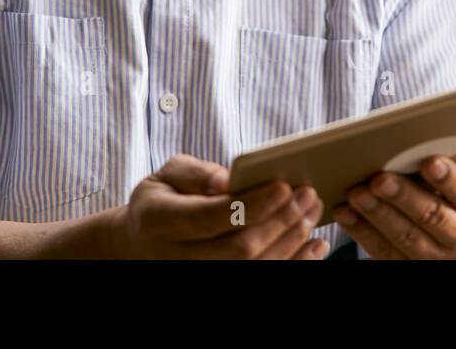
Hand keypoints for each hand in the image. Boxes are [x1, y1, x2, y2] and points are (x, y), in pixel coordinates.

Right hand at [110, 154, 327, 258]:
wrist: (141, 243)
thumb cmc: (162, 199)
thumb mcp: (167, 174)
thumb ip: (197, 173)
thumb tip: (229, 180)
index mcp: (159, 221)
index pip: (210, 218)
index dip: (251, 205)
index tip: (284, 186)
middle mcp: (175, 257)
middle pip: (239, 249)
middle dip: (280, 221)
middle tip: (308, 194)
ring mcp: (197, 276)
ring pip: (253, 268)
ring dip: (291, 242)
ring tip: (313, 212)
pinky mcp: (217, 283)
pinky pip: (261, 278)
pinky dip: (293, 263)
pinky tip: (314, 245)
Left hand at [331, 156, 455, 258]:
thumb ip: (449, 163)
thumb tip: (413, 139)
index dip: (448, 177)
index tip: (429, 162)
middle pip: (433, 216)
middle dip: (403, 197)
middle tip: (380, 179)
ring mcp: (438, 257)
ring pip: (406, 237)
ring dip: (377, 214)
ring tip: (357, 194)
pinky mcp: (412, 266)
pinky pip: (383, 251)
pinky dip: (361, 230)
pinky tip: (346, 212)